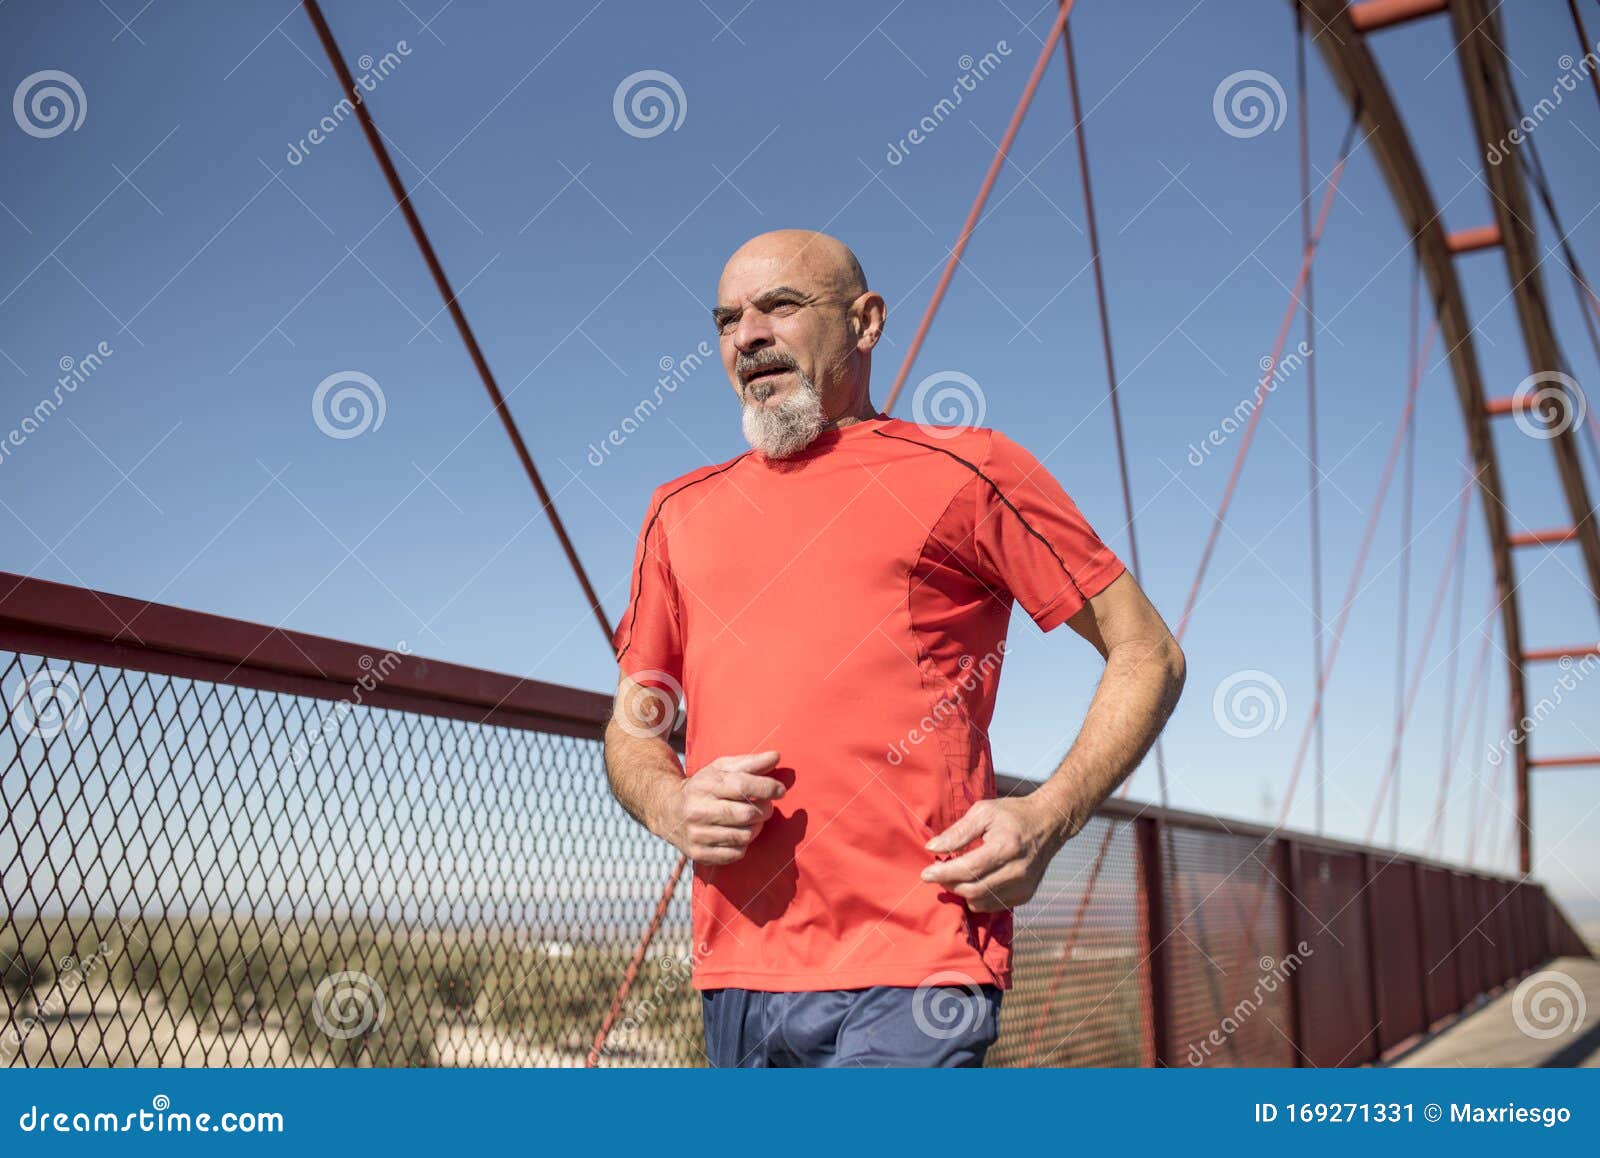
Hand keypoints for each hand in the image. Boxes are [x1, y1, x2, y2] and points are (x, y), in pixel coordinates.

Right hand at [654, 750, 784, 865]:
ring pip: (744, 836)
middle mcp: (699, 810)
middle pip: (747, 814)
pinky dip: (743, 845)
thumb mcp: (721, 768)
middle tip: (765, 806)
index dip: (767, 788)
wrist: (667, 810)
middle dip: (764, 809)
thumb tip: (777, 756)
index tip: (780, 790)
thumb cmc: (703, 786)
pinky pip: (735, 854)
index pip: (742, 786)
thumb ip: (750, 763)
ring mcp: (697, 834)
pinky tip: (737, 833)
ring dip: (755, 827)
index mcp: (706, 785)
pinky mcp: (698, 853)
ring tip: (751, 819)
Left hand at [919, 795, 1079, 912]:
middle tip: (937, 873)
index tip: (925, 874)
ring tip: (955, 875)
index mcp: (1006, 847)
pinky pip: (992, 905)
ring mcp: (1023, 887)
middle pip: (972, 890)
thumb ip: (957, 832)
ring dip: (962, 892)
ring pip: (980, 902)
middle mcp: (1017, 871)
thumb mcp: (983, 812)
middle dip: (949, 884)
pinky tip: (973, 881)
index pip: (968, 869)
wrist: (1049, 823)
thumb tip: (932, 848)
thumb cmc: (1012, 814)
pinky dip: (977, 897)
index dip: (943, 874)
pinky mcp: (1025, 895)